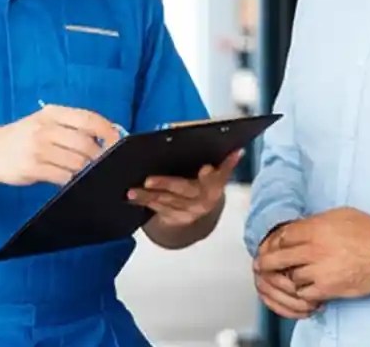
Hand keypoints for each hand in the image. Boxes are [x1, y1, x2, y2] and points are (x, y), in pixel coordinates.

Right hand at [0, 103, 121, 186]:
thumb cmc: (21, 136)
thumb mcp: (42, 121)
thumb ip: (69, 125)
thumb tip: (106, 136)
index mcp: (51, 113)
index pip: (88, 118)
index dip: (108, 130)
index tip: (118, 142)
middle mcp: (45, 128)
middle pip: (86, 142)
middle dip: (101, 155)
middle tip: (108, 164)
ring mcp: (38, 149)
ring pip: (77, 162)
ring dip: (89, 170)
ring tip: (93, 174)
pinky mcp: (33, 168)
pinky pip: (63, 177)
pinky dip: (74, 181)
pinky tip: (76, 182)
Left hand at [127, 149, 242, 227]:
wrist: (202, 207)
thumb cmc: (205, 179)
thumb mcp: (217, 172)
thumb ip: (225, 162)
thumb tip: (237, 151)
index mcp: (216, 184)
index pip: (216, 178)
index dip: (211, 174)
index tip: (206, 167)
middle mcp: (204, 200)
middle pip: (184, 190)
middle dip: (166, 184)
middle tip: (149, 180)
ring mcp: (189, 211)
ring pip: (166, 201)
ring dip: (147, 196)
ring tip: (131, 191)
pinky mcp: (176, 218)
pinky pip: (158, 209)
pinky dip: (144, 202)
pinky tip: (131, 197)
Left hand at [253, 207, 369, 301]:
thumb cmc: (367, 231)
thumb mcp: (338, 214)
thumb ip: (315, 221)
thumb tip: (300, 225)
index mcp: (314, 228)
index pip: (281, 237)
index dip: (273, 243)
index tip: (271, 246)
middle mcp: (313, 249)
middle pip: (277, 258)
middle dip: (266, 262)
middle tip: (261, 265)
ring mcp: (319, 270)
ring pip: (290, 277)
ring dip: (291, 277)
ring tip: (294, 276)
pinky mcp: (328, 288)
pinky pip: (304, 293)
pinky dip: (304, 292)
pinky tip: (308, 288)